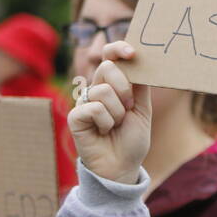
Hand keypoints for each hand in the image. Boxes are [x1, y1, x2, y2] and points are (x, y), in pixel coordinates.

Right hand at [67, 41, 151, 184]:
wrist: (122, 167)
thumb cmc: (131, 140)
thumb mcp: (142, 109)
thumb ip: (139, 86)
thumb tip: (140, 60)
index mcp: (112, 85)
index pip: (110, 57)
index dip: (117, 49)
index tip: (131, 52)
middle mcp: (96, 90)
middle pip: (107, 68)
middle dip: (124, 89)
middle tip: (127, 109)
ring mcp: (84, 102)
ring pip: (103, 91)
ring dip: (117, 112)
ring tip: (115, 126)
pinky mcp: (75, 117)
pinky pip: (94, 108)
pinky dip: (106, 122)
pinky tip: (103, 132)